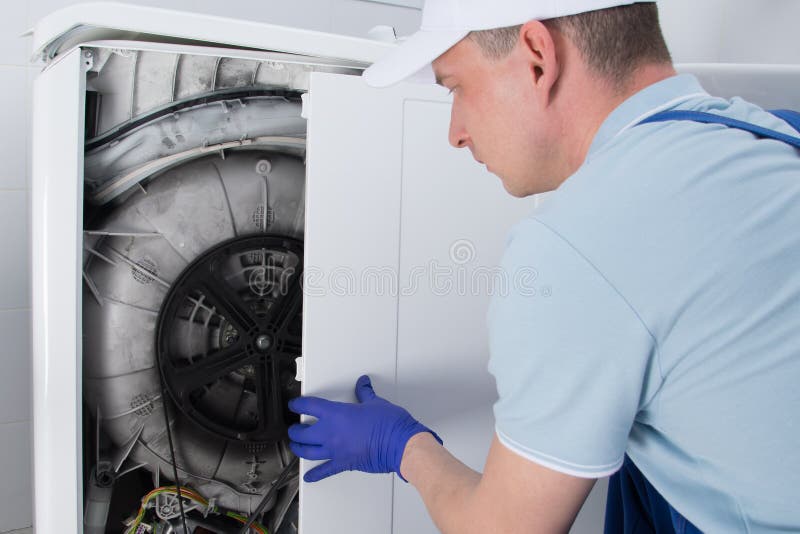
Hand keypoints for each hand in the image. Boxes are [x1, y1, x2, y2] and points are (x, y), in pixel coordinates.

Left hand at [288, 375, 441, 482]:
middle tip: (294, 428)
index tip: (295, 404)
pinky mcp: (344, 463)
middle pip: (302, 432)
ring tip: (296, 446)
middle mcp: (331, 432)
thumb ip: (365, 393)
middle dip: (295, 430)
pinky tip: (309, 476)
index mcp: (336, 414)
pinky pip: (325, 470)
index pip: (309, 406)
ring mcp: (336, 450)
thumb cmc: (389, 424)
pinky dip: (315, 474)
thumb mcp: (375, 402)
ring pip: (308, 451)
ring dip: (299, 448)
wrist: (400, 444)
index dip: (298, 404)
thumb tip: (363, 385)